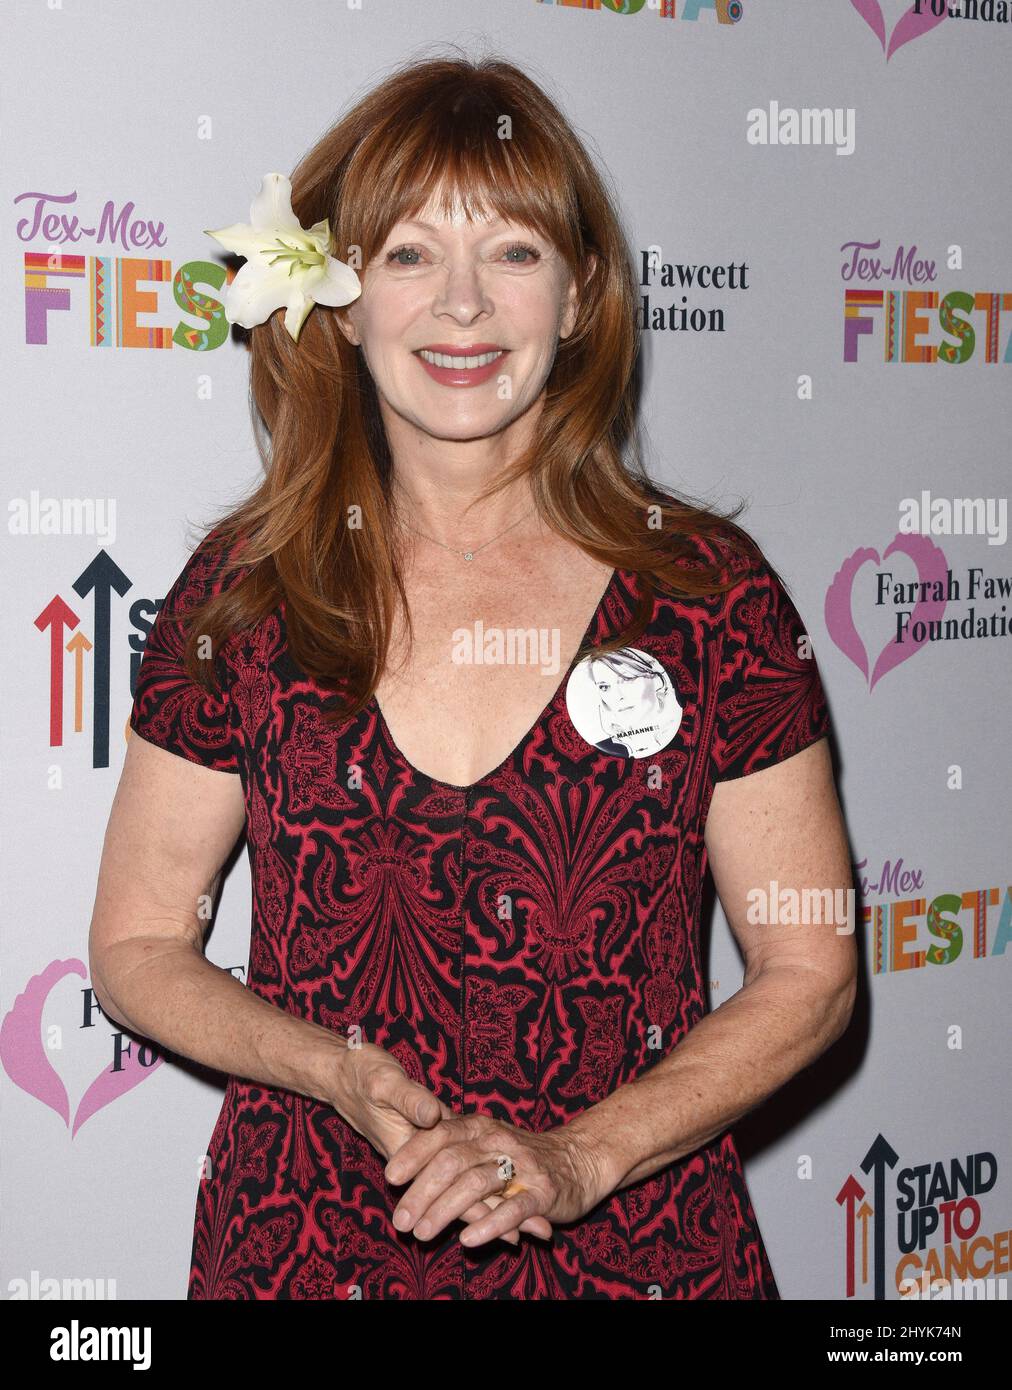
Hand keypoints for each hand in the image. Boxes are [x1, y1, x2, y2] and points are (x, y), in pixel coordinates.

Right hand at [330, 1041, 531, 1244]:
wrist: (347, 1074)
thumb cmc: (363, 1075)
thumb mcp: (383, 1082)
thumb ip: (408, 1098)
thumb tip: (432, 1114)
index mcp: (410, 1148)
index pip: (451, 1188)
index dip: (482, 1209)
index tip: (514, 1228)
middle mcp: (422, 1159)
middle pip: (463, 1197)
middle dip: (500, 1216)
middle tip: (540, 1231)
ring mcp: (430, 1151)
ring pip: (465, 1187)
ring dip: (496, 1206)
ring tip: (532, 1226)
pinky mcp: (434, 1138)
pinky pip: (461, 1168)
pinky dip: (481, 1183)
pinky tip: (504, 1192)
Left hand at [383, 1112, 607, 1248]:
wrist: (579, 1159)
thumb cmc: (520, 1155)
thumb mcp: (485, 1140)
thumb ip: (450, 1147)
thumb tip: (404, 1164)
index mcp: (480, 1127)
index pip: (440, 1134)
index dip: (414, 1154)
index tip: (391, 1177)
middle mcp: (498, 1142)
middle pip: (452, 1161)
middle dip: (422, 1192)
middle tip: (400, 1220)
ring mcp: (522, 1166)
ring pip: (476, 1184)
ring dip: (445, 1211)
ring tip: (422, 1233)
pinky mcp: (543, 1193)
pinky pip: (513, 1209)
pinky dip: (489, 1224)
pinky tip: (468, 1240)